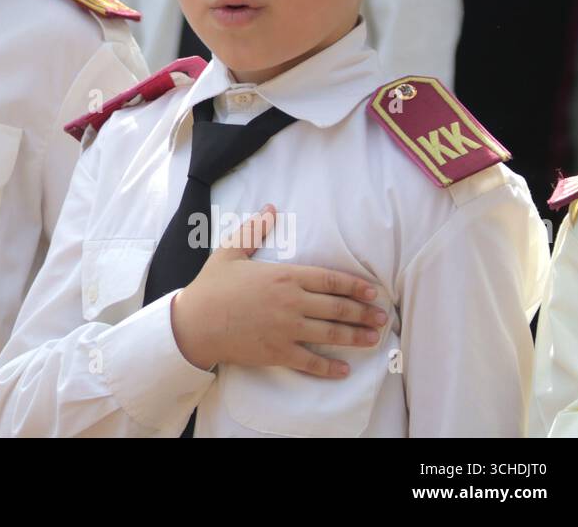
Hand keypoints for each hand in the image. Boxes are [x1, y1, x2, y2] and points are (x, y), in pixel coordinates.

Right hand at [171, 205, 388, 377]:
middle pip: (337, 308)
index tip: (372, 292)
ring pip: (331, 334)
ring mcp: (287, 329)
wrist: (195, 322)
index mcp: (284, 276)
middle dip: (363, 313)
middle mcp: (291, 303)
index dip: (356, 286)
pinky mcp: (278, 352)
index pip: (330, 280)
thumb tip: (269, 208)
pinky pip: (311, 362)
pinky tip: (345, 369)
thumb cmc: (211, 286)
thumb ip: (253, 230)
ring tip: (374, 338)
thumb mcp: (230, 252)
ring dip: (356, 337)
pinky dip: (330, 367)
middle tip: (382, 317)